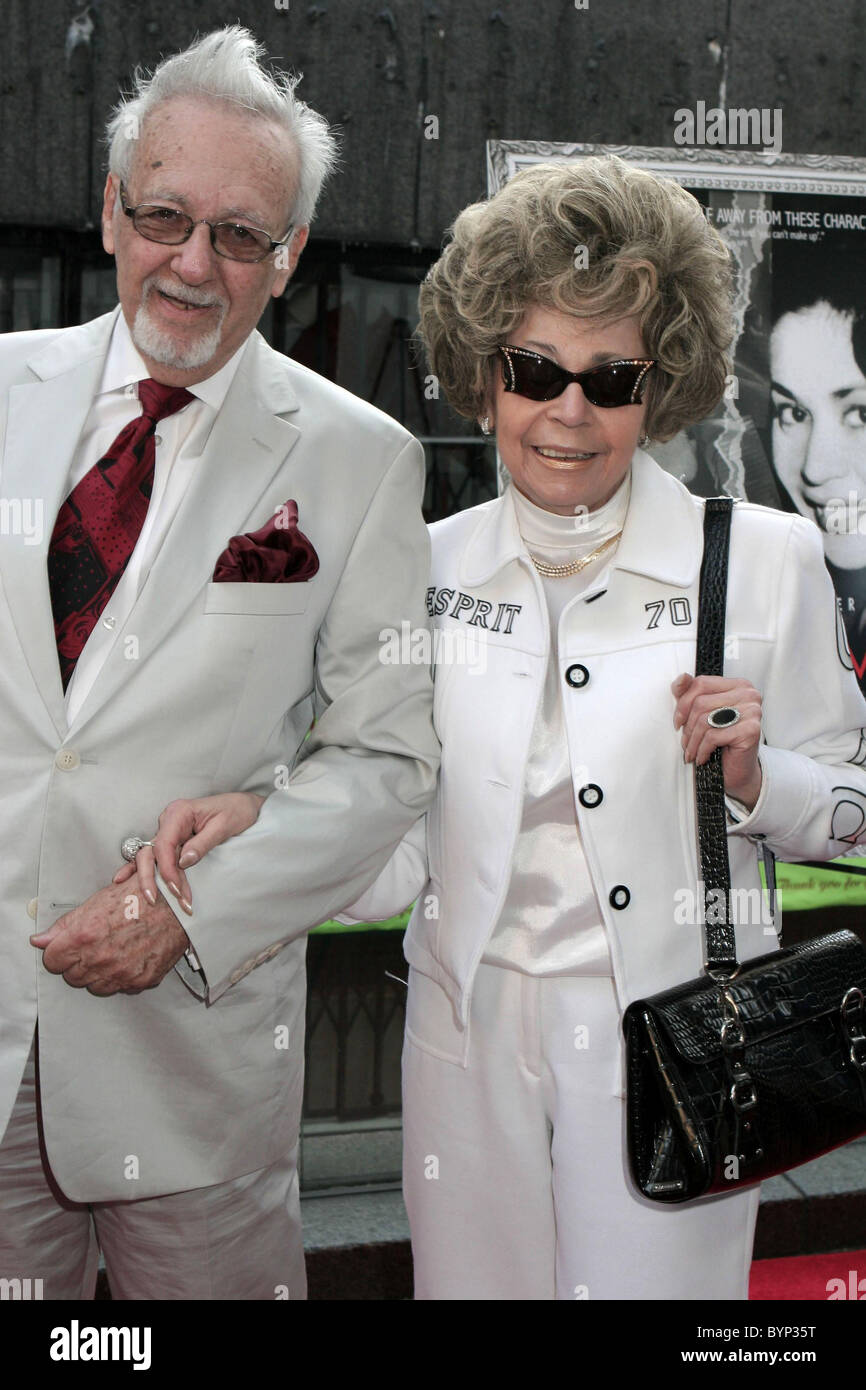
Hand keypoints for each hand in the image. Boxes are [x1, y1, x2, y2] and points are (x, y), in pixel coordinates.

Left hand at [30, 876, 189, 995]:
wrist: (176, 906)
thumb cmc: (138, 898)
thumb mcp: (96, 903)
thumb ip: (64, 926)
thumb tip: (39, 940)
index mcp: (85, 936)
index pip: (52, 961)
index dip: (58, 953)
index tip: (66, 949)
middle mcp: (101, 958)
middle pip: (72, 977)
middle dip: (78, 964)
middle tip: (93, 947)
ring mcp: (121, 973)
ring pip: (94, 987)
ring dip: (98, 974)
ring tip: (112, 953)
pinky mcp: (140, 981)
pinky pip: (120, 988)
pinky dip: (121, 977)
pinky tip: (127, 958)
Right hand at [112, 792, 266, 908]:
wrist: (243, 806)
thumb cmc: (236, 812)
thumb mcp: (224, 826)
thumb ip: (203, 843)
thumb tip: (183, 862)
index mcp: (179, 813)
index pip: (164, 845)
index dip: (167, 870)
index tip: (177, 890)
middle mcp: (168, 820)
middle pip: (149, 852)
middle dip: (151, 878)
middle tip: (157, 901)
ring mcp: (167, 830)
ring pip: (148, 857)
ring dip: (150, 880)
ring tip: (152, 901)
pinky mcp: (171, 839)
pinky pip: (152, 855)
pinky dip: (136, 868)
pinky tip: (122, 881)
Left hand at [671, 673, 762, 809]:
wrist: (737, 770)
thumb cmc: (720, 741)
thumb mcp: (701, 713)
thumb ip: (689, 692)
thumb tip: (682, 677)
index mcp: (738, 685)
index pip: (702, 683)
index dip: (683, 703)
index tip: (678, 721)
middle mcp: (749, 694)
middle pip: (701, 703)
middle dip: (687, 726)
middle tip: (685, 742)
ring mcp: (753, 711)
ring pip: (705, 720)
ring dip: (692, 741)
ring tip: (691, 751)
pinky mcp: (751, 730)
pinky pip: (713, 736)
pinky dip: (702, 750)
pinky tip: (702, 757)